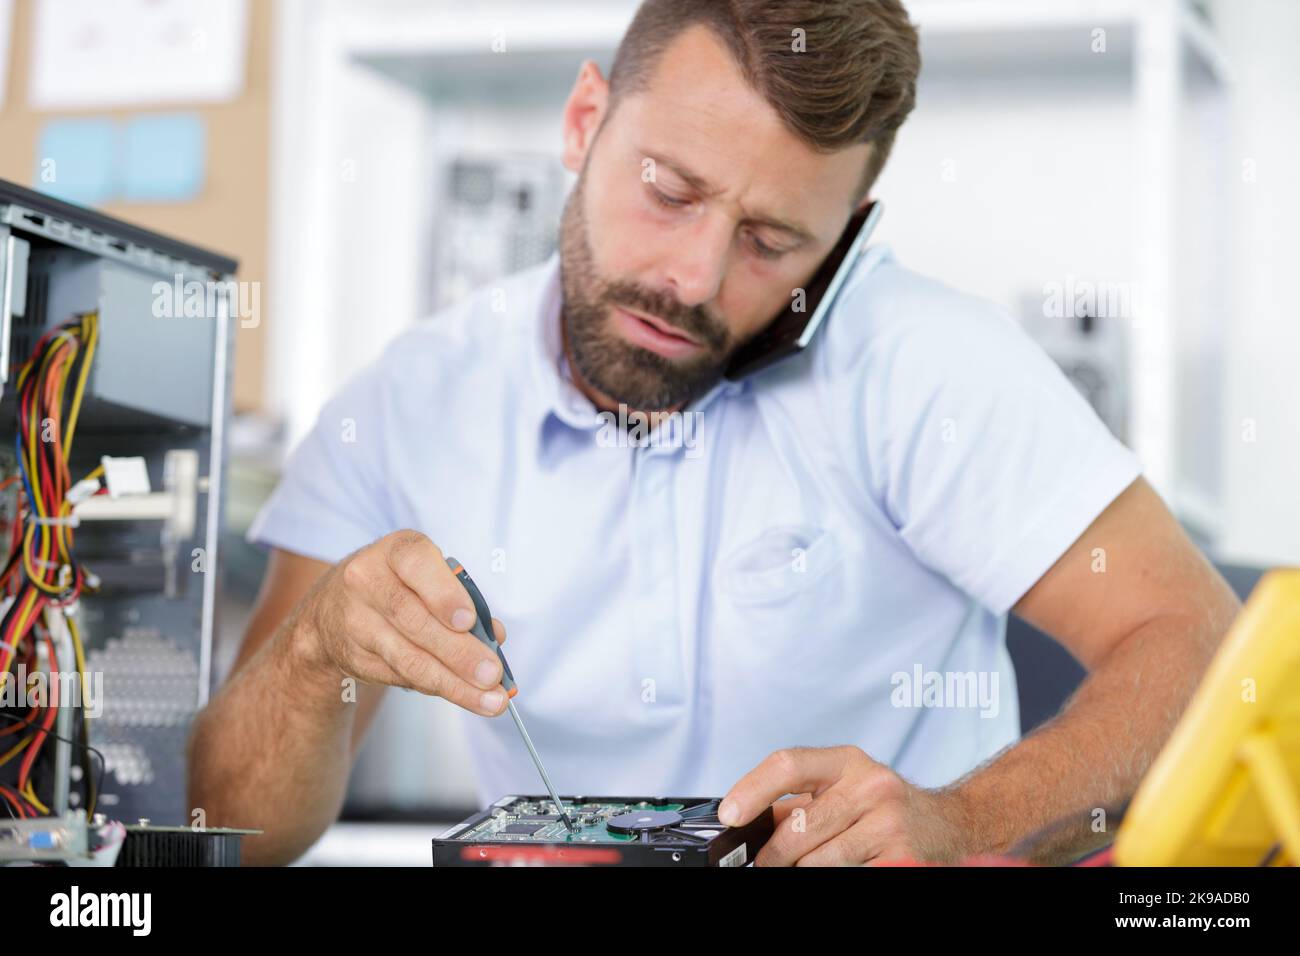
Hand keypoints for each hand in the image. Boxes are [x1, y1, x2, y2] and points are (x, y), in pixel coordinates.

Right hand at [295, 529, 509, 715]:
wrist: (333, 606)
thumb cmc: (400, 585)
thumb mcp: (429, 575)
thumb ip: (465, 599)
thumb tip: (494, 637)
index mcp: (394, 551)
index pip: (416, 564)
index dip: (443, 594)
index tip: (469, 621)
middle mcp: (366, 581)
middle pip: (415, 621)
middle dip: (459, 653)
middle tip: (492, 675)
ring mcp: (355, 621)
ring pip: (408, 658)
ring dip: (453, 684)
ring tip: (490, 700)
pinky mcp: (352, 657)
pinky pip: (401, 677)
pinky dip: (436, 687)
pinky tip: (462, 694)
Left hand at [718, 745, 972, 865]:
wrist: (947, 825)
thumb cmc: (880, 806)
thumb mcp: (842, 788)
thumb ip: (797, 799)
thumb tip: (745, 820)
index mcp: (847, 762)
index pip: (789, 764)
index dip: (752, 789)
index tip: (729, 815)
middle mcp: (870, 784)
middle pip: (797, 827)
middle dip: (773, 853)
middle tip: (765, 862)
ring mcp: (888, 821)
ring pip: (816, 860)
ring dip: (802, 870)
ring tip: (807, 865)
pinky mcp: (901, 856)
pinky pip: (845, 876)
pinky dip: (832, 876)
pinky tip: (839, 867)